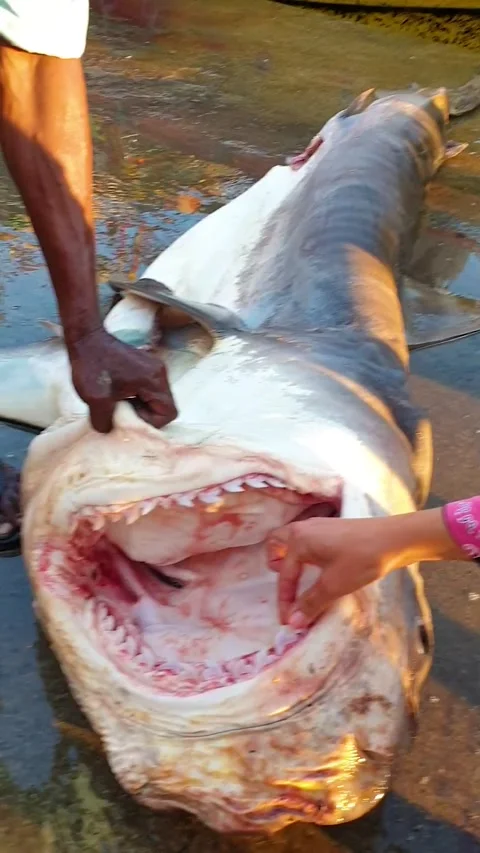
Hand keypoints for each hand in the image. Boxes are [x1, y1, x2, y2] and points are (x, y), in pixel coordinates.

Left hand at [69, 328, 176, 432]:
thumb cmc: (91, 365)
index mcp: (154, 380)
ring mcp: (154, 367)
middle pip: (164, 406)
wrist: (85, 338)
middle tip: (122, 411)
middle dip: (145, 415)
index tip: (128, 415)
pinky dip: (137, 397)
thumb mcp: (95, 399)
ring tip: (118, 403)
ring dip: (140, 406)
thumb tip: (109, 429)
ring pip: (156, 399)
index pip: (169, 413)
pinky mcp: (145, 366)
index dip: (150, 422)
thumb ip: (105, 421)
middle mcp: (160, 372)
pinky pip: (149, 390)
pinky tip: (118, 394)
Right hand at [267, 517, 386, 629]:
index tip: (288, 621)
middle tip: (286, 587)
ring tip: (299, 579)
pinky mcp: (331, 528)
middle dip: (276, 566)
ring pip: (292, 541)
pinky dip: (304, 556)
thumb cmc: (360, 559)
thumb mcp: (333, 585)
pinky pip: (307, 541)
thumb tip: (292, 622)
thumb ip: (310, 603)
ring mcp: (318, 526)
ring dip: (290, 560)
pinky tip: (318, 569)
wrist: (393, 539)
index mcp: (298, 540)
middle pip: (277, 543)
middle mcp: (303, 528)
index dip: (285, 601)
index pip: (284, 575)